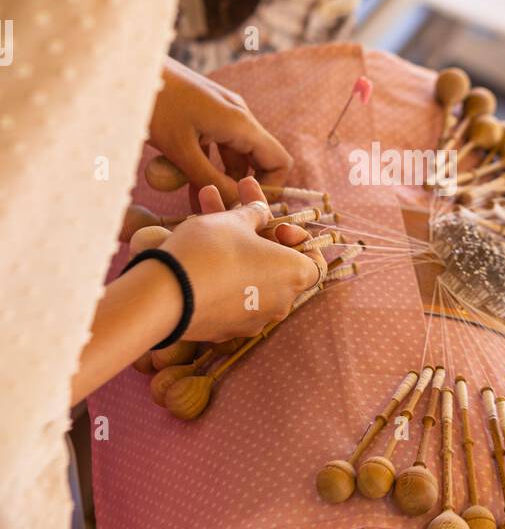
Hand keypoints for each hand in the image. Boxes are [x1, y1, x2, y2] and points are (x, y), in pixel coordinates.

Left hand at [149, 58, 290, 203]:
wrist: (130, 69)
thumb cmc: (154, 105)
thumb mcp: (181, 150)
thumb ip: (210, 179)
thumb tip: (235, 204)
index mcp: (239, 123)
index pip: (278, 160)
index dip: (270, 187)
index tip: (245, 208)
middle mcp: (238, 116)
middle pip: (256, 161)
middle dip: (239, 188)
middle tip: (216, 211)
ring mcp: (222, 113)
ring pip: (233, 156)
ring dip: (219, 179)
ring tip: (193, 202)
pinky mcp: (206, 113)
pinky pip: (217, 146)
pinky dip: (206, 165)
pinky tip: (182, 181)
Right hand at [161, 178, 326, 340]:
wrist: (165, 296)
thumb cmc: (210, 252)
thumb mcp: (234, 221)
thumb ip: (255, 213)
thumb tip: (261, 213)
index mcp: (294, 276)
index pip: (314, 260)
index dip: (297, 236)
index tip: (274, 223)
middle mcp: (279, 303)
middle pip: (276, 262)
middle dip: (256, 229)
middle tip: (237, 200)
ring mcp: (251, 320)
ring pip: (249, 274)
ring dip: (234, 243)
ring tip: (205, 207)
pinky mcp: (223, 328)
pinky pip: (230, 294)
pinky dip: (221, 271)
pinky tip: (197, 246)